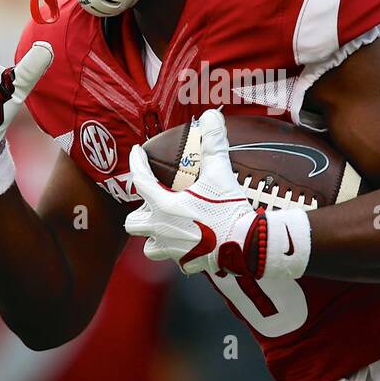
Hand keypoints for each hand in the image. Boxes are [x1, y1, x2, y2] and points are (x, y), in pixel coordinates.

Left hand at [125, 109, 310, 278]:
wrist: (247, 246)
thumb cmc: (229, 211)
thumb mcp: (220, 173)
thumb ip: (214, 143)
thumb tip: (212, 116)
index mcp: (164, 206)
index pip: (139, 181)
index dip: (136, 164)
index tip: (136, 153)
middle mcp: (162, 230)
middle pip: (132, 224)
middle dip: (139, 214)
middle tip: (152, 204)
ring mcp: (173, 250)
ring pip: (149, 247)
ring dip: (154, 237)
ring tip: (167, 227)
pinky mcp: (188, 264)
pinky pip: (176, 259)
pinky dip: (180, 251)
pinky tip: (192, 242)